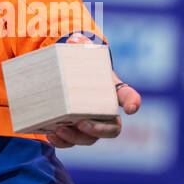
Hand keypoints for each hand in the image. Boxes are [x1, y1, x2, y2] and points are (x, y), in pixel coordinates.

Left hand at [43, 32, 141, 148]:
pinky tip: (51, 134)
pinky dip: (62, 141)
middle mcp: (106, 113)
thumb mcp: (79, 53)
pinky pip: (72, 142)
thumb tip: (74, 41)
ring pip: (89, 139)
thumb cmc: (77, 65)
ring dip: (75, 138)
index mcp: (112, 91)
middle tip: (81, 123)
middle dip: (98, 130)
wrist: (63, 75)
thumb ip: (79, 47)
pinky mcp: (74, 131)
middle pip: (111, 129)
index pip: (129, 96)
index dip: (133, 102)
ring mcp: (91, 125)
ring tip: (59, 129)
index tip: (131, 108)